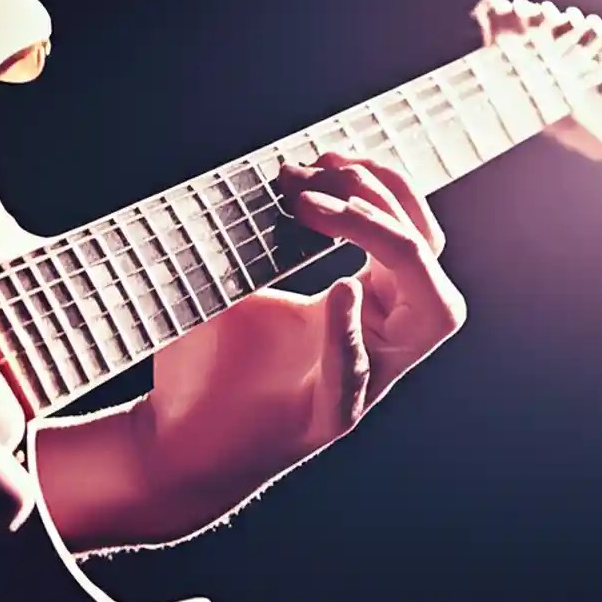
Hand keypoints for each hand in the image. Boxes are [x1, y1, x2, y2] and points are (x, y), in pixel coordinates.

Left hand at [143, 152, 464, 532]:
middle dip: (381, 202)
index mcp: (367, 306)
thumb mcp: (242, 282)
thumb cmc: (210, 364)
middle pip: (430, 260)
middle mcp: (378, 342)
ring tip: (318, 213)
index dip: (381, 187)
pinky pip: (354, 378)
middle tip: (312, 178)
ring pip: (431, 315)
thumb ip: (267, 238)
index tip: (321, 158)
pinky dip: (348, 333)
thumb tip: (275, 173)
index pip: (414, 235)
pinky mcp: (322, 423)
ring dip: (382, 245)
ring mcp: (359, 385)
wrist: (170, 442)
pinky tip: (342, 293)